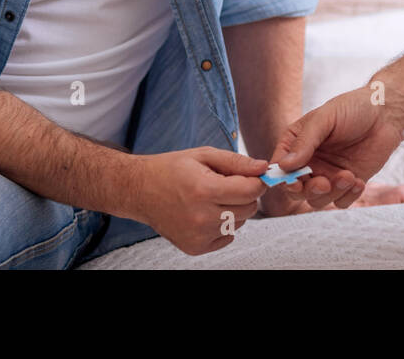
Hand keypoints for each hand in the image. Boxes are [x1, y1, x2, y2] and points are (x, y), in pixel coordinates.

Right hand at [129, 148, 268, 254]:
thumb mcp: (204, 155)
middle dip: (246, 195)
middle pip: (249, 209)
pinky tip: (206, 213)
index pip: (250, 191)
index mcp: (204, 189)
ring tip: (213, 198)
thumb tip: (263, 168)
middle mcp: (201, 216)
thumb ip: (237, 162)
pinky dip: (223, 226)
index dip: (257, 181)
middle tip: (229, 185)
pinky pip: (227, 237)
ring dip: (234, 210)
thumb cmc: (172, 169)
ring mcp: (197, 235)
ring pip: (239, 223)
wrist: (140, 190)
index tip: (253, 176)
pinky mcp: (194, 248)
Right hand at [270, 87, 403, 209]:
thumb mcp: (325, 118)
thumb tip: (284, 166)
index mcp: (296, 143)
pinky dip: (348, 196)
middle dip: (308, 190)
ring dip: (331, 193)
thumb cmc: (353, 108)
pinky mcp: (348, 183)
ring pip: (318, 199)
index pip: (280, 167)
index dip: (282, 179)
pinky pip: (341, 201)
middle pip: (297, 190)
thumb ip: (305, 141)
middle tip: (324, 183)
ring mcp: (328, 174)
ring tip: (348, 176)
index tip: (295, 182)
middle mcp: (309, 162)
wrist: (386, 114)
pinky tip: (359, 181)